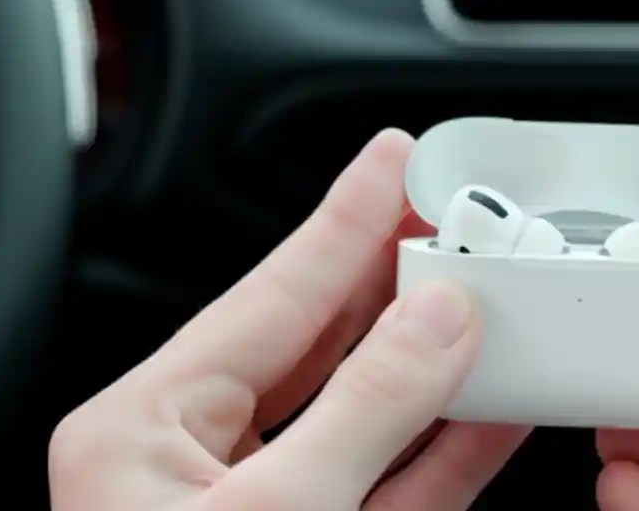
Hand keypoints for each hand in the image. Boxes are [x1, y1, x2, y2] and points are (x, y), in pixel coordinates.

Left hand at [49, 129, 528, 509]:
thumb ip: (366, 408)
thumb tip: (440, 320)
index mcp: (142, 434)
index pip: (266, 297)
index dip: (339, 223)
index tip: (391, 162)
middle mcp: (197, 465)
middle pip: (321, 344)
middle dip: (394, 282)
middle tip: (454, 221)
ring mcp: (263, 508)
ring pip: (367, 414)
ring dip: (438, 366)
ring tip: (492, 305)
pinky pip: (396, 483)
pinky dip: (450, 447)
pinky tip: (495, 407)